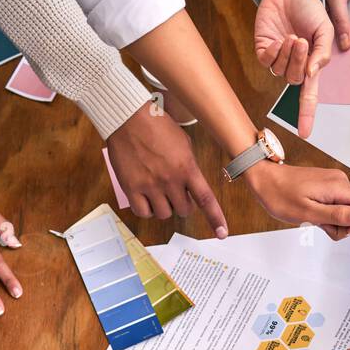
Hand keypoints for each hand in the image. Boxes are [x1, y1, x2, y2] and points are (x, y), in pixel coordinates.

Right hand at [107, 100, 227, 235]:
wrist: (128, 117)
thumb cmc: (156, 125)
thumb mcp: (183, 143)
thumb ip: (190, 167)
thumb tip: (192, 187)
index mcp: (187, 168)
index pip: (205, 199)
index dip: (215, 218)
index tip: (222, 233)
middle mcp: (170, 180)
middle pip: (184, 210)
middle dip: (182, 204)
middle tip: (175, 193)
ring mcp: (150, 185)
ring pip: (164, 214)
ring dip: (164, 206)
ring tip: (158, 191)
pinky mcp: (131, 188)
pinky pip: (143, 213)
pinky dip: (146, 209)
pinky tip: (145, 197)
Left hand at [246, 161, 349, 238]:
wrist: (266, 180)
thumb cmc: (281, 195)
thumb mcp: (308, 213)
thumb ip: (337, 216)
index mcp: (338, 187)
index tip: (346, 229)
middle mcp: (341, 182)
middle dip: (347, 225)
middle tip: (325, 226)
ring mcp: (335, 183)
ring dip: (336, 221)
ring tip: (315, 219)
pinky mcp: (330, 186)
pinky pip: (340, 205)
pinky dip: (330, 214)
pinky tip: (315, 213)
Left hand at [255, 0, 332, 136]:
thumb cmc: (310, 9)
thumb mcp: (326, 29)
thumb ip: (323, 52)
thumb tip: (311, 75)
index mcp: (311, 64)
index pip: (308, 96)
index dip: (307, 115)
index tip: (305, 134)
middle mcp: (293, 65)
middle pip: (295, 80)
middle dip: (298, 62)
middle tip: (301, 40)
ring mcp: (277, 58)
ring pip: (281, 71)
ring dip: (288, 54)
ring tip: (291, 35)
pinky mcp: (263, 49)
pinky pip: (267, 61)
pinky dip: (275, 50)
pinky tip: (279, 37)